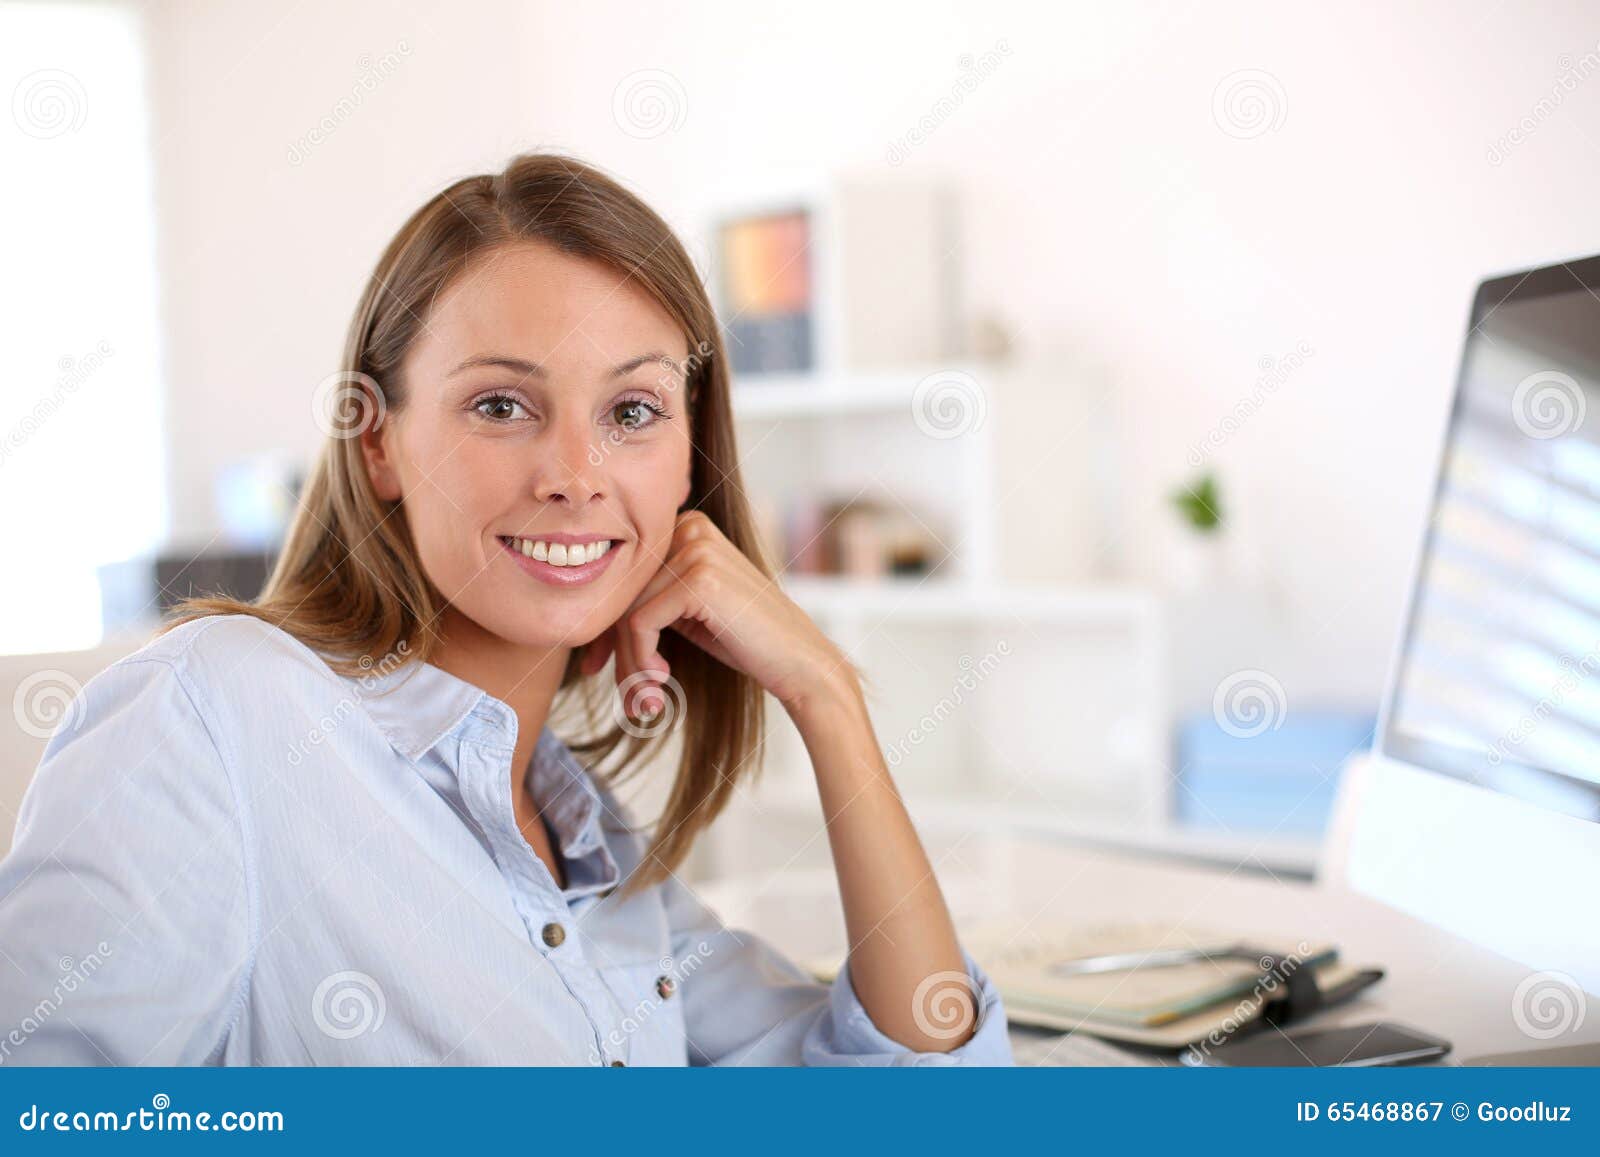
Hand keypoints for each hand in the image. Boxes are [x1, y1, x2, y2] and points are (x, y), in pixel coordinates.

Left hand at [579, 511, 853, 720]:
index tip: (596, 668)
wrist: (800, 663)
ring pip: (625, 613)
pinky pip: (639, 626)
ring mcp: (695, 550)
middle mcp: (689, 529)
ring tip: (645, 701)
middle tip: (625, 696)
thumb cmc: (746, 641)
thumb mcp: (687, 611)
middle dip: (613, 650)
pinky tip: (661, 686)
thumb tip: (585, 618)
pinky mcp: (697, 580)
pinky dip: (640, 663)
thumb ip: (648, 600)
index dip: (603, 626)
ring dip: (628, 666)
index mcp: (686, 527)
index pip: (623, 577)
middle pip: (620, 593)